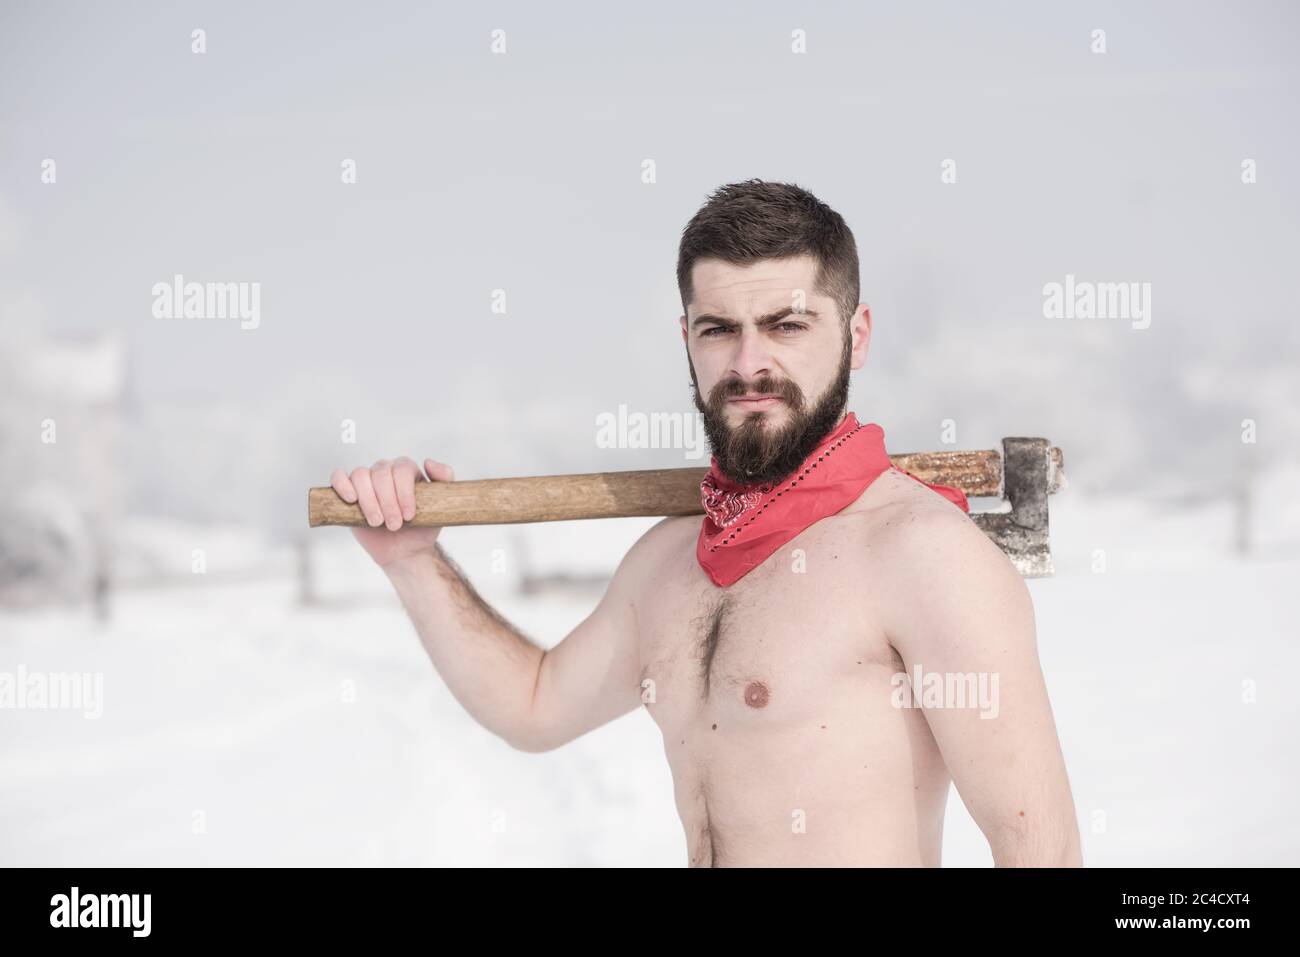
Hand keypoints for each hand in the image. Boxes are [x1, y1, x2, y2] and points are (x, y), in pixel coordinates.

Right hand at [329, 457, 454, 569]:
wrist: (405, 551)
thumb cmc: (423, 527)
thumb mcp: (442, 505)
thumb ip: (444, 478)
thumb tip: (427, 461)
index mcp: (406, 470)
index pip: (402, 469)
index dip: (404, 492)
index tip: (409, 516)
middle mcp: (385, 471)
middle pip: (380, 473)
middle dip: (387, 501)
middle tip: (394, 525)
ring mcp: (365, 481)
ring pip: (360, 475)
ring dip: (368, 501)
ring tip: (377, 522)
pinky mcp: (348, 492)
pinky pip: (338, 477)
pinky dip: (342, 485)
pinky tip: (352, 500)